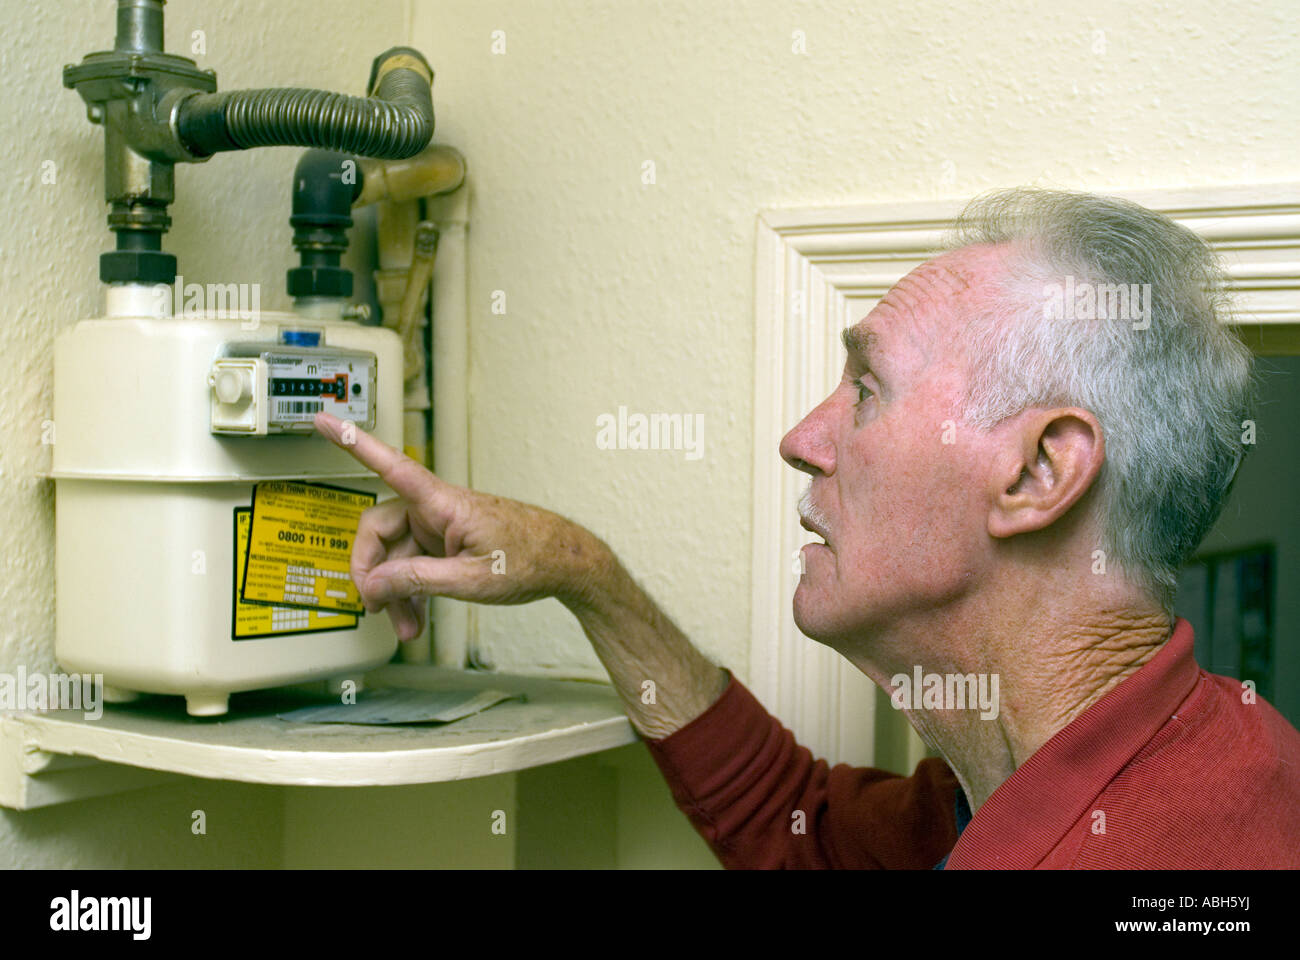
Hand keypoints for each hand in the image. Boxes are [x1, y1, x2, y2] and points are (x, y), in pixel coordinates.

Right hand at [313, 412, 603, 640]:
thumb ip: (418, 580)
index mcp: (443, 503)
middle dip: (373, 574)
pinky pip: (416, 564)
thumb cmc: (531, 560)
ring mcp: (441, 526)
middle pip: (379, 531)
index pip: (390, 466)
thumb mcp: (471, 579)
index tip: (323, 419)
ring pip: (397, 556)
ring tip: (406, 628)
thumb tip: (374, 584)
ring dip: (395, 593)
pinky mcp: (449, 543)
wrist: (566, 563)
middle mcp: (437, 508)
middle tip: (376, 607)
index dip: (353, 443)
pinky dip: (412, 592)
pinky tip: (415, 618)